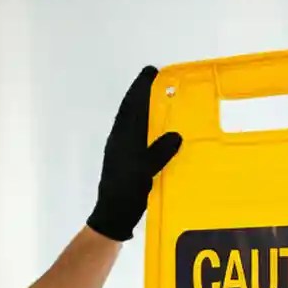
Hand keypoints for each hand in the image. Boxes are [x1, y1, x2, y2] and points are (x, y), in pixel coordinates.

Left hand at [86, 66, 182, 241]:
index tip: (152, 71)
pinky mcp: (124, 161)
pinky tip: (155, 130)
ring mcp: (120, 150)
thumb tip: (175, 135)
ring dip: (143, 108)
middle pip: (131, 110)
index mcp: (123, 138)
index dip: (141, 87)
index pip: (132, 105)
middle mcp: (120, 140)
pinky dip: (145, 126)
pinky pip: (136, 135)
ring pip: (132, 122)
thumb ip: (160, 152)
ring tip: (158, 99)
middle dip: (142, 94)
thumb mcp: (146, 171)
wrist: (112, 215)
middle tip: (156, 80)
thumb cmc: (127, 192)